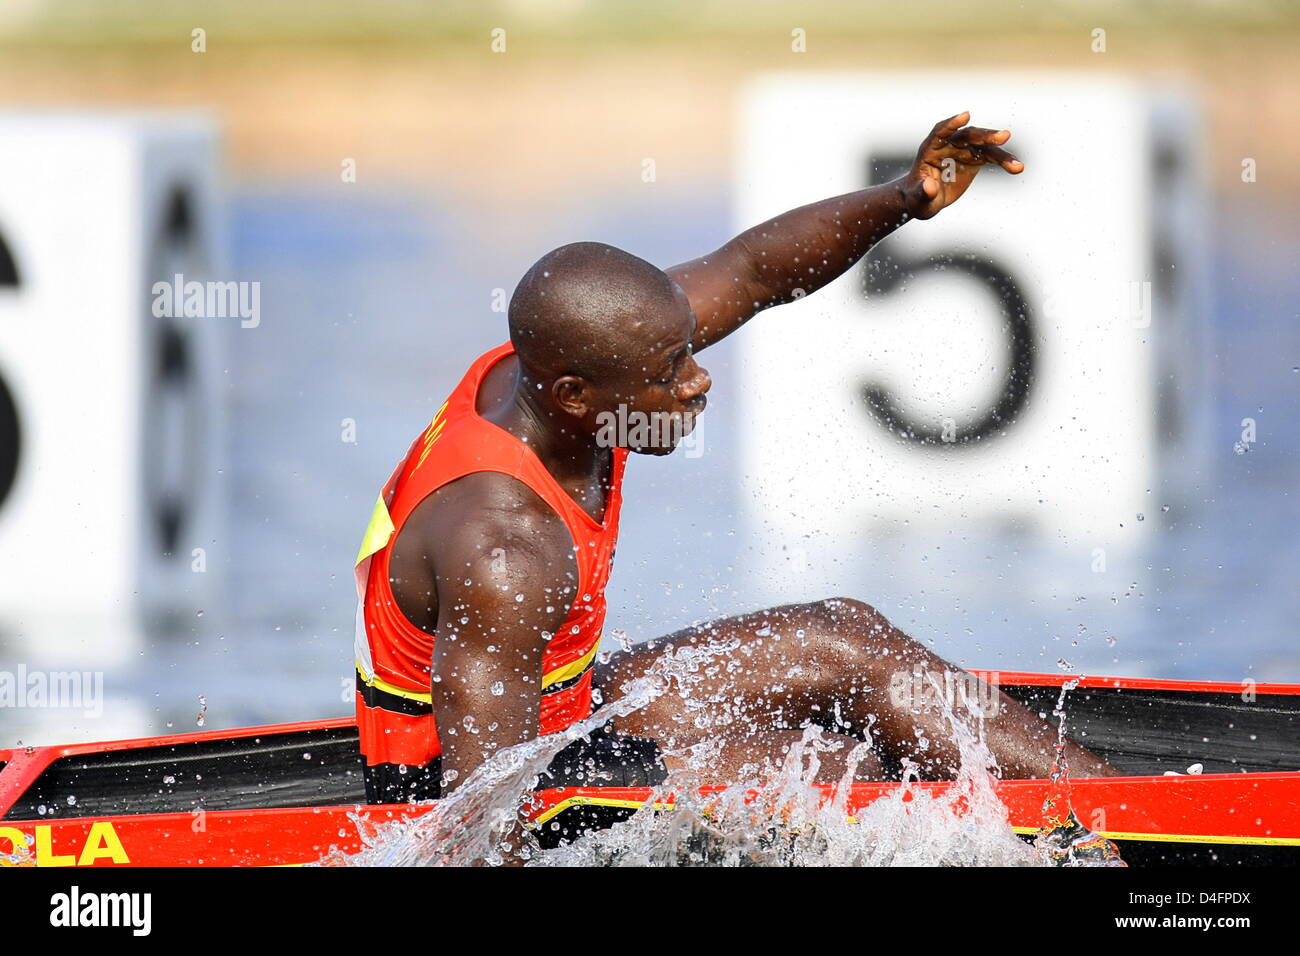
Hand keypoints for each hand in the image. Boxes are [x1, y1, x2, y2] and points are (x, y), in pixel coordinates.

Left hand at [900, 112, 1023, 219]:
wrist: (924, 199)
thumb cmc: (916, 198)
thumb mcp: (917, 199)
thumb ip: (923, 191)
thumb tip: (930, 186)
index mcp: (930, 149)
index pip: (940, 132)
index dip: (951, 124)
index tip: (965, 116)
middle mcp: (948, 145)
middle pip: (967, 136)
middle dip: (985, 136)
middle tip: (1004, 136)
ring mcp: (963, 150)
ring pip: (983, 146)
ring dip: (1001, 152)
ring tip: (1017, 165)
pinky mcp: (974, 158)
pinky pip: (991, 157)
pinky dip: (1003, 162)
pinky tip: (1017, 168)